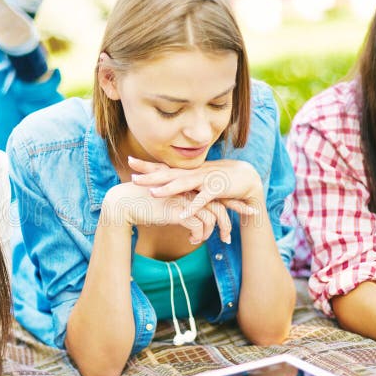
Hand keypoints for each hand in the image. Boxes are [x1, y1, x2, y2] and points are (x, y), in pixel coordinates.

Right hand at [103, 182, 231, 244]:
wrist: (126, 202)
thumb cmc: (145, 204)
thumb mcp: (168, 204)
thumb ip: (182, 207)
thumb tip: (192, 220)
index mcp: (190, 187)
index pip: (216, 194)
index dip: (232, 203)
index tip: (247, 210)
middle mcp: (190, 191)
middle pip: (220, 205)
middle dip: (230, 222)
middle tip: (229, 238)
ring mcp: (185, 200)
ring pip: (212, 218)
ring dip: (210, 233)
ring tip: (203, 240)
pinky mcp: (178, 211)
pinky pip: (198, 226)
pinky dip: (198, 236)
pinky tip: (191, 240)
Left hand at [128, 156, 262, 218]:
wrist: (246, 177)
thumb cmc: (219, 181)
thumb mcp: (199, 181)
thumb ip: (184, 184)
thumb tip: (167, 186)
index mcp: (187, 172)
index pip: (164, 167)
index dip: (147, 165)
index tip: (129, 161)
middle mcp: (193, 174)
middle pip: (168, 174)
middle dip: (150, 176)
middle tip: (132, 177)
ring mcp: (204, 180)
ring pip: (183, 184)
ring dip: (167, 189)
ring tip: (151, 193)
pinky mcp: (216, 189)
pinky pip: (202, 200)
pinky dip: (192, 207)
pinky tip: (182, 214)